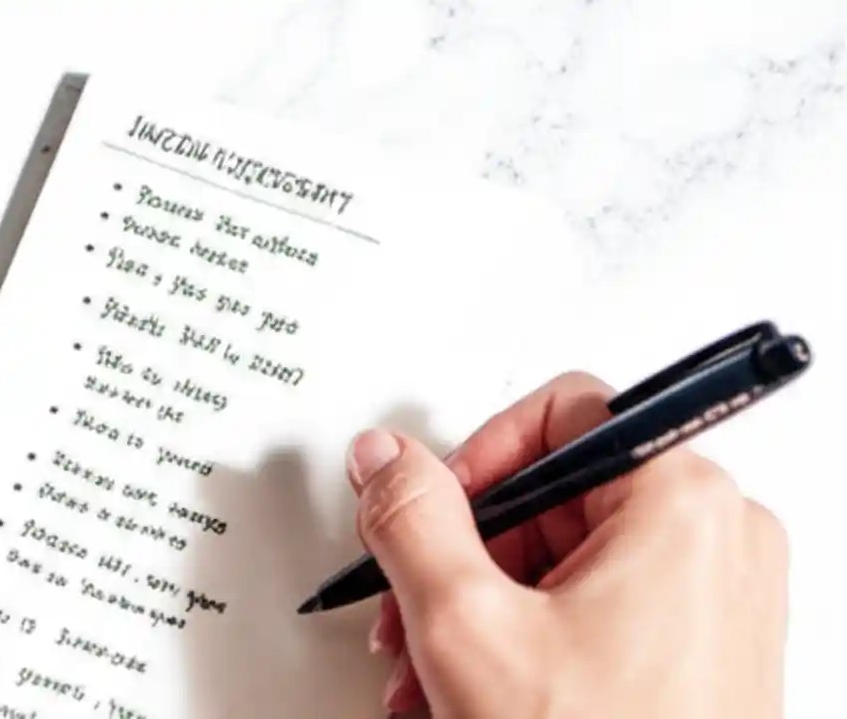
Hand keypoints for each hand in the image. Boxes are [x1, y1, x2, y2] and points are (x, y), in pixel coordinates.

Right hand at [351, 373, 787, 716]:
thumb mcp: (467, 627)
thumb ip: (413, 521)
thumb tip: (385, 458)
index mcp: (681, 501)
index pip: (560, 411)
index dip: (476, 457)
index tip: (432, 510)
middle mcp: (715, 537)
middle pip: (555, 494)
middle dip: (464, 559)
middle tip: (417, 607)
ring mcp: (714, 597)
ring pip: (565, 561)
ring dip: (481, 610)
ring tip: (437, 673)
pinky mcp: (701, 649)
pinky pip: (597, 611)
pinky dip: (527, 642)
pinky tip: (477, 695)